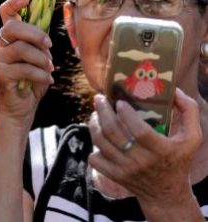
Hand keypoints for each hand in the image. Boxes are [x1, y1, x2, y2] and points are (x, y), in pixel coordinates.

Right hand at [0, 0, 53, 129]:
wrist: (19, 111)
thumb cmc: (31, 82)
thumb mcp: (39, 58)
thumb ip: (40, 43)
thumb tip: (48, 33)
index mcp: (10, 37)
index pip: (6, 12)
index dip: (14, 2)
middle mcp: (0, 45)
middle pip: (12, 27)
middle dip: (35, 34)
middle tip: (49, 46)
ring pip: (21, 48)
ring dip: (41, 59)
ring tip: (49, 69)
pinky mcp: (0, 74)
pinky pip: (24, 68)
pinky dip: (40, 75)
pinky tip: (46, 81)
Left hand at [88, 91, 202, 213]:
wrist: (166, 195)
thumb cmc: (178, 161)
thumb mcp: (192, 138)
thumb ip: (189, 112)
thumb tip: (176, 90)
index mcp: (160, 150)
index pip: (139, 130)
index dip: (126, 114)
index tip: (120, 102)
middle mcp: (141, 161)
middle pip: (113, 132)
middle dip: (102, 111)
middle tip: (99, 98)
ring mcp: (125, 169)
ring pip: (100, 142)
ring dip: (94, 124)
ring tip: (96, 113)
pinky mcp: (114, 176)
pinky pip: (94, 158)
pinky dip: (93, 146)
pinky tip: (99, 136)